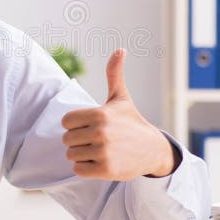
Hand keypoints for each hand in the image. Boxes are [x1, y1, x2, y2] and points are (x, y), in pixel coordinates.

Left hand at [61, 49, 178, 179]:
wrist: (152, 150)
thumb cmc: (131, 122)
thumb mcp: (121, 98)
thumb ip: (114, 74)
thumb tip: (120, 49)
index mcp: (99, 114)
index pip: (66, 121)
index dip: (75, 124)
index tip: (89, 126)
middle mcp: (100, 132)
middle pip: (67, 139)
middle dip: (78, 141)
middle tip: (95, 140)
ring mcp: (103, 152)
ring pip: (71, 155)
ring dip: (81, 155)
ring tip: (98, 150)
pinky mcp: (106, 170)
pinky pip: (78, 170)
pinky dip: (85, 168)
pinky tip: (99, 162)